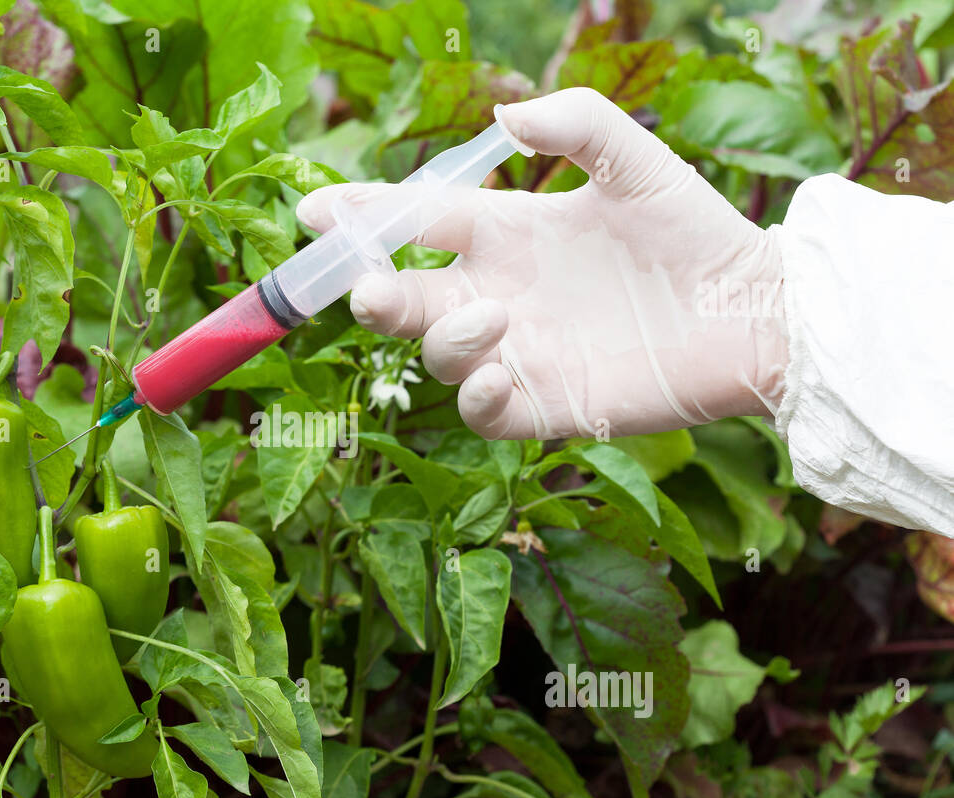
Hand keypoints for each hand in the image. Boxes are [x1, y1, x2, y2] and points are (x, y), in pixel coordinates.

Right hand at [295, 88, 789, 440]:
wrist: (752, 312)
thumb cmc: (693, 234)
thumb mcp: (638, 162)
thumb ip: (576, 123)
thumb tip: (503, 116)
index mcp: (504, 233)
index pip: (413, 223)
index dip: (361, 217)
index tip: (314, 213)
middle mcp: (496, 293)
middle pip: (404, 298)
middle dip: (372, 292)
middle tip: (368, 286)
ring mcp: (516, 352)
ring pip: (437, 355)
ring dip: (444, 336)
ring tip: (491, 313)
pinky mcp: (544, 404)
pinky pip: (483, 411)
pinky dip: (477, 395)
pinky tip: (501, 373)